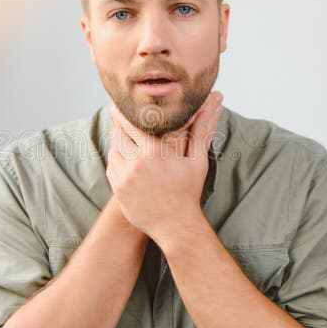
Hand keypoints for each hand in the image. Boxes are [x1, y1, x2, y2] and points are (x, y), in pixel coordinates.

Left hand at [105, 91, 223, 241]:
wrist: (175, 225)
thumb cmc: (189, 192)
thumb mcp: (197, 161)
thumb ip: (201, 129)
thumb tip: (215, 102)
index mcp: (154, 152)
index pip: (132, 123)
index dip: (124, 112)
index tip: (120, 102)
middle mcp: (135, 162)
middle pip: (119, 134)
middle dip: (119, 123)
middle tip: (118, 112)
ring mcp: (124, 177)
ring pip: (114, 149)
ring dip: (117, 140)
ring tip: (121, 132)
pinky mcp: (117, 188)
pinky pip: (112, 165)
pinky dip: (115, 157)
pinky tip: (122, 153)